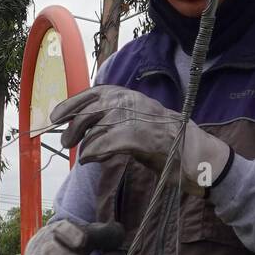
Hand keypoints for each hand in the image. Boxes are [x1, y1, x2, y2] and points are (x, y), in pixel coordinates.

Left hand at [50, 86, 231, 198]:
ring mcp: (139, 119)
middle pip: (92, 109)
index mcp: (132, 96)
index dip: (72, 103)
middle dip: (74, 126)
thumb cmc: (168, 140)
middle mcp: (134, 102)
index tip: (56, 116)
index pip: (95, 93)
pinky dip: (95, 152)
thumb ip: (115, 118)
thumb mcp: (139, 121)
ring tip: (81, 154)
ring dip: (84, 141)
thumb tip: (86, 125)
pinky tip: (91, 160)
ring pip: (97, 125)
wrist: (199, 154)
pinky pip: (108, 142)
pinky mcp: (143, 138)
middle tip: (68, 142)